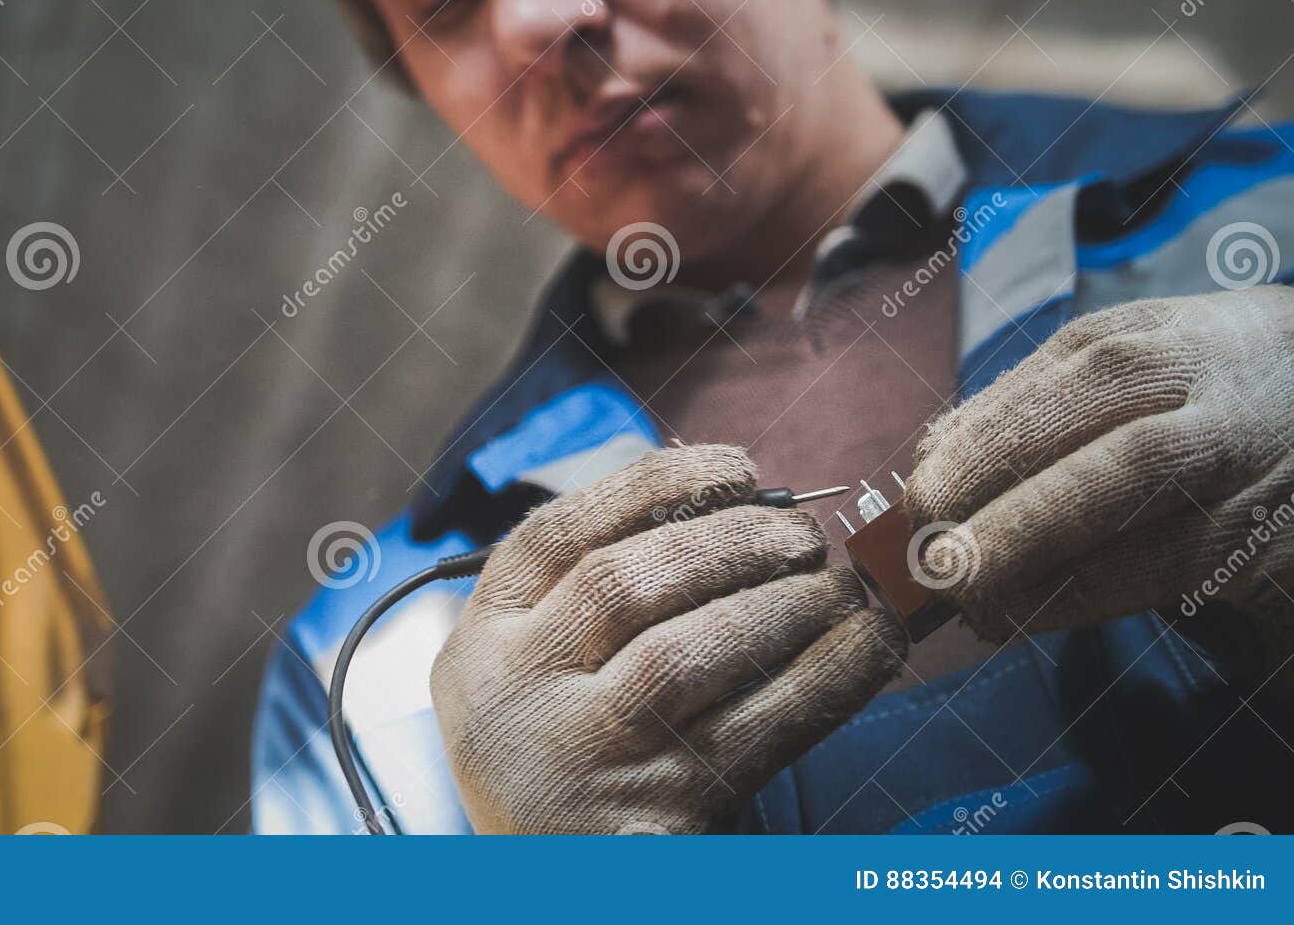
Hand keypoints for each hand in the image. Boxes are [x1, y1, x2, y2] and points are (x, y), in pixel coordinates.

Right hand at [429, 445, 906, 833]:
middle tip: (802, 537)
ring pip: (689, 653)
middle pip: (626, 584)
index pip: (556, 533)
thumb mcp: (538, 666)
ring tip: (837, 588)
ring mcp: (579, 758)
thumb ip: (595, 586)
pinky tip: (865, 646)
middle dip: (732, 542)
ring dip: (782, 606)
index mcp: (484, 638)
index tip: (736, 468)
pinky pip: (754, 730)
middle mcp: (516, 694)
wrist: (551, 881)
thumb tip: (737, 504)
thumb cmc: (566, 748)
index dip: (654, 486)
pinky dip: (823, 678)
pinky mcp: (650, 817)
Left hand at [906, 286, 1293, 657]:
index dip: (989, 452)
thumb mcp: (1113, 352)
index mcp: (1158, 346)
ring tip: (977, 605)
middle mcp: (1219, 410)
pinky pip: (1188, 582)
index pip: (1069, 393)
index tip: (920, 501)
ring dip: (1063, 586)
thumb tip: (933, 454)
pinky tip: (1035, 614)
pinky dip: (1102, 601)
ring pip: (1169, 542)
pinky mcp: (1274, 545)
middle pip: (1129, 467)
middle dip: (1026, 524)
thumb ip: (1026, 400)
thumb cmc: (1187, 373)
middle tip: (944, 566)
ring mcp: (1261, 482)